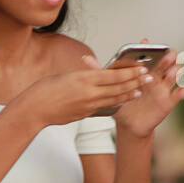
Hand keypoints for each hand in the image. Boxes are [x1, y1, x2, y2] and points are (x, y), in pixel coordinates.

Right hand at [19, 61, 148, 128]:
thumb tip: (99, 75)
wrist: (34, 110)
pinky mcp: (86, 114)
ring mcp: (89, 106)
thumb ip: (85, 76)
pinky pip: (105, 108)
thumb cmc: (45, 89)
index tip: (142, 68)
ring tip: (140, 90)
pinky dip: (116, 103)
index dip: (130, 72)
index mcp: (84, 79)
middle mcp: (89, 93)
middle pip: (118, 87)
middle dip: (136, 82)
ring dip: (129, 94)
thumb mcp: (67, 75)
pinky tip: (122, 101)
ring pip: (114, 99)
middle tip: (149, 78)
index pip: (114, 75)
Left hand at [110, 38, 183, 137]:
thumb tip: (85, 60)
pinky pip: (179, 95)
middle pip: (165, 63)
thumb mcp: (113, 87)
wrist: (129, 124)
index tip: (145, 42)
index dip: (149, 48)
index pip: (148, 56)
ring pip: (175, 76)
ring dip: (177, 72)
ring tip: (174, 71)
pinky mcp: (169, 102)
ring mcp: (164, 89)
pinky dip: (183, 91)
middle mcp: (156, 77)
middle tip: (169, 53)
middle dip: (168, 57)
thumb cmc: (123, 102)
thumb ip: (102, 73)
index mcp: (144, 71)